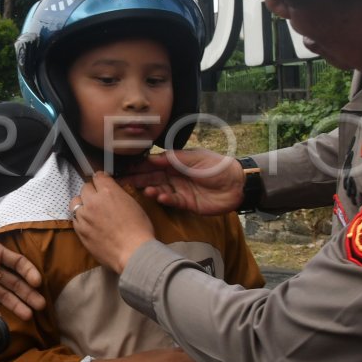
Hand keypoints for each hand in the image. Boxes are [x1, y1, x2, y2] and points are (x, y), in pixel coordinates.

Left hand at [71, 172, 153, 272]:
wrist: (133, 252)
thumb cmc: (139, 230)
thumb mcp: (133, 204)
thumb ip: (119, 195)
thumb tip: (112, 193)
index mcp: (108, 192)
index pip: (98, 177)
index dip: (101, 179)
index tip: (102, 183)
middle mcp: (93, 201)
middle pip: (85, 188)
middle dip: (92, 191)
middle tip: (98, 198)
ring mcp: (84, 216)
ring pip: (76, 202)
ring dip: (83, 204)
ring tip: (90, 210)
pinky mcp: (80, 230)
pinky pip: (75, 219)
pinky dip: (80, 218)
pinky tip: (89, 223)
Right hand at [122, 151, 245, 214]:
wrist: (237, 184)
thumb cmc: (217, 166)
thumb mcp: (195, 158)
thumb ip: (173, 159)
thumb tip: (151, 158)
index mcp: (176, 163)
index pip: (153, 164)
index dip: (139, 166)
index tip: (125, 167)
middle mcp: (175, 176)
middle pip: (153, 177)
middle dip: (139, 179)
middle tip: (124, 182)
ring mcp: (180, 190)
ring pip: (161, 190)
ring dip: (152, 190)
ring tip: (147, 191)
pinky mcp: (187, 203)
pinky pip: (172, 201)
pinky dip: (165, 199)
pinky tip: (160, 197)